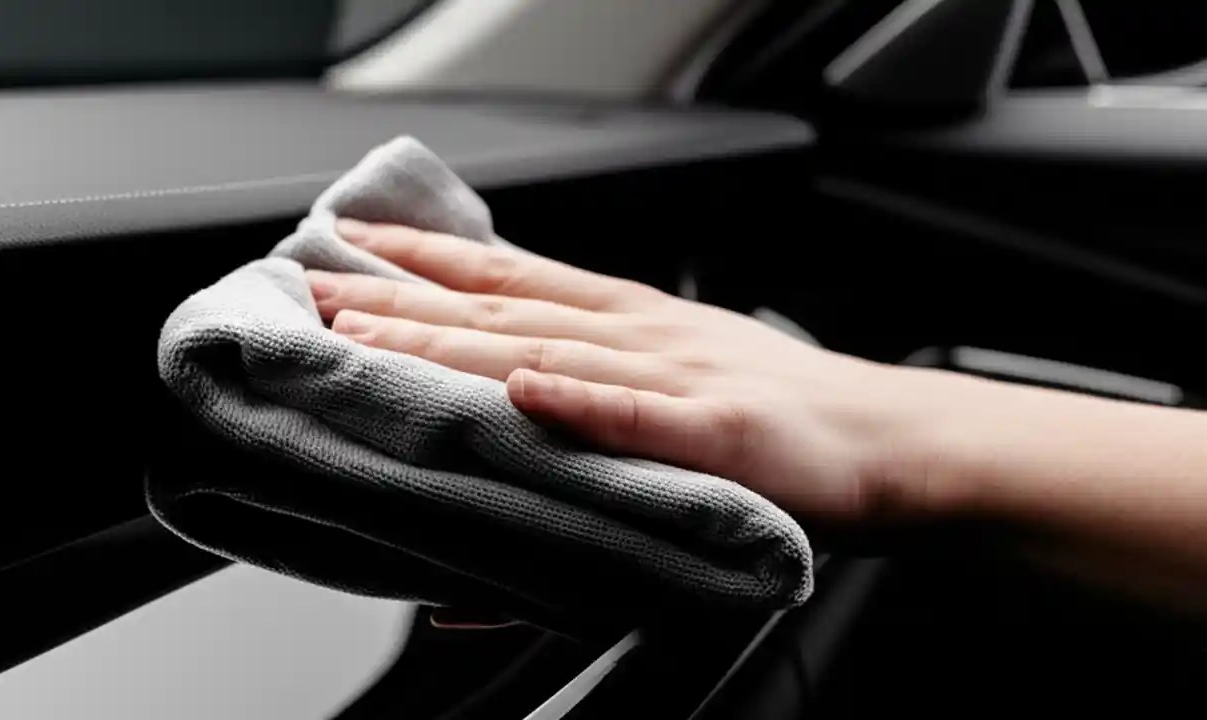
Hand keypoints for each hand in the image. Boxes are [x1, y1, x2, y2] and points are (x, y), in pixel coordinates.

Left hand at [306, 219, 980, 520]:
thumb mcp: (683, 391)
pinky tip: (526, 389)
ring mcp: (677, 380)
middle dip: (404, 300)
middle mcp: (641, 337)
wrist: (886, 442)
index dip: (427, 262)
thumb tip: (517, 412)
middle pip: (503, 311)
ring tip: (374, 334)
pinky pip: (640, 416)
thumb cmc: (782, 427)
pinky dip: (582, 400)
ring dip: (455, 341)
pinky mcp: (717, 434)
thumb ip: (599, 402)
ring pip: (548, 352)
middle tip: (320, 290)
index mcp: (630, 325)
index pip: (510, 280)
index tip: (353, 251)